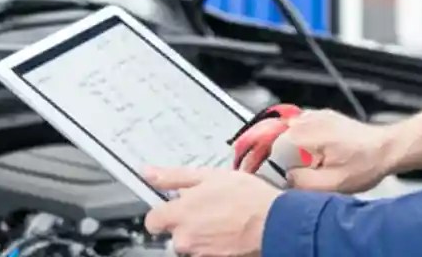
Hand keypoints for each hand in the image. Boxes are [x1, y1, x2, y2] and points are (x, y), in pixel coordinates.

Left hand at [142, 166, 280, 256]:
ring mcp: (199, 252)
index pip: (153, 220)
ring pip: (191, 241)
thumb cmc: (245, 197)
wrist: (272, 221)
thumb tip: (150, 173)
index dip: (163, 211)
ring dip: (201, 231)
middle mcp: (184, 238)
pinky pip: (206, 249)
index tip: (175, 205)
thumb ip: (174, 177)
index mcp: (179, 214)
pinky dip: (214, 241)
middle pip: (173, 232)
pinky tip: (227, 228)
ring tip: (221, 216)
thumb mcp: (208, 176)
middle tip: (207, 207)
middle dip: (186, 221)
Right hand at [277, 109, 394, 192]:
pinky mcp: (324, 117)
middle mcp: (312, 120)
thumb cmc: (366, 163)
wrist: (387, 149)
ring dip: (288, 146)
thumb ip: (305, 182)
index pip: (272, 142)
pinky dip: (299, 140)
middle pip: (277, 134)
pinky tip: (311, 154)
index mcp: (310, 134)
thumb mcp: (334, 183)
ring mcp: (318, 116)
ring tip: (304, 163)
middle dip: (278, 153)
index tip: (269, 171)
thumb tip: (286, 178)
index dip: (267, 158)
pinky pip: (300, 127)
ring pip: (287, 129)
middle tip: (291, 171)